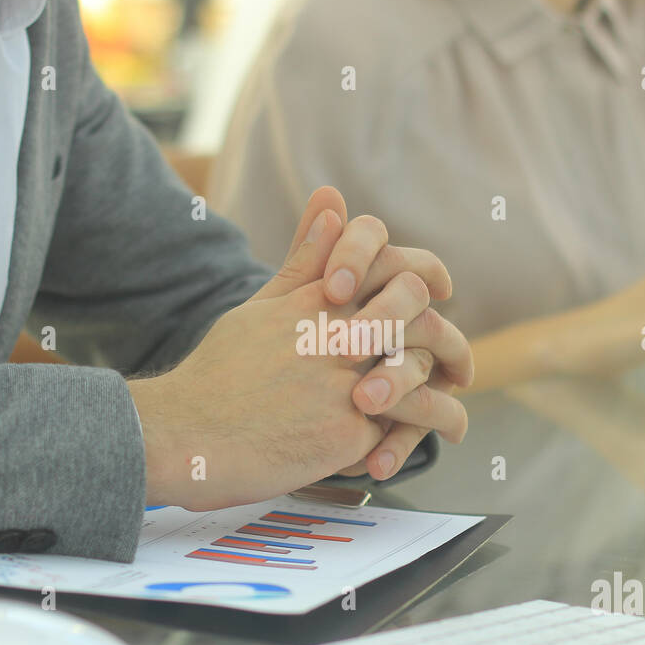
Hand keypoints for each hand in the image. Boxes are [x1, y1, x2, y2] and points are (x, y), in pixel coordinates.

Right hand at [131, 189, 471, 508]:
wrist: (181, 433)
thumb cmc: (218, 374)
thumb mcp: (259, 306)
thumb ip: (304, 259)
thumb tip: (332, 199)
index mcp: (317, 300)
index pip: (395, 271)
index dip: (428, 278)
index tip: (440, 294)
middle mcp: (335, 334)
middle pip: (418, 322)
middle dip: (450, 344)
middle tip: (462, 366)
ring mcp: (343, 383)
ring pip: (418, 377)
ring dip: (446, 398)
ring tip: (456, 411)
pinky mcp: (344, 433)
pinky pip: (398, 430)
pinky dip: (414, 437)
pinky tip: (429, 444)